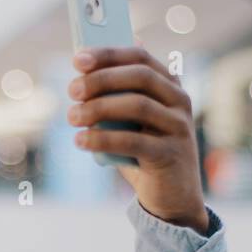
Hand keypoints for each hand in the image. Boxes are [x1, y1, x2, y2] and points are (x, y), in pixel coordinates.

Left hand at [67, 46, 207, 233]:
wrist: (172, 197)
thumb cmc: (143, 153)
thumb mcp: (130, 121)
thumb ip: (116, 96)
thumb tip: (85, 68)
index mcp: (170, 85)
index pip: (141, 57)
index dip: (109, 54)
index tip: (77, 59)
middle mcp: (179, 101)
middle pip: (140, 77)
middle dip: (102, 79)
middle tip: (72, 91)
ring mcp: (178, 127)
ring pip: (138, 106)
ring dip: (99, 108)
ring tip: (72, 117)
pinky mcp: (170, 155)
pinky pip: (133, 141)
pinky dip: (103, 139)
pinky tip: (80, 141)